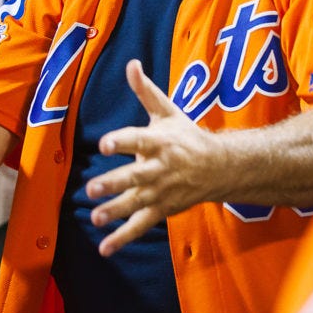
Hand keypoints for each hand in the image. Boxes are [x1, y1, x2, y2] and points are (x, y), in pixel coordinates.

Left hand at [85, 60, 227, 255]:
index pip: (138, 140)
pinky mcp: (162, 210)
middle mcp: (161, 168)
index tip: (104, 144)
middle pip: (136, 176)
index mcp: (160, 142)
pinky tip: (104, 249)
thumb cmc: (187, 136)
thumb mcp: (168, 111)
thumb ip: (145, 91)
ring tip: (95, 217)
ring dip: (116, 211)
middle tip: (92, 187)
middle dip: (114, 183)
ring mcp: (162, 192)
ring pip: (137, 203)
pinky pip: (141, 226)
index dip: (121, 141)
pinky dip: (123, 238)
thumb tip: (131, 64)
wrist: (220, 168)